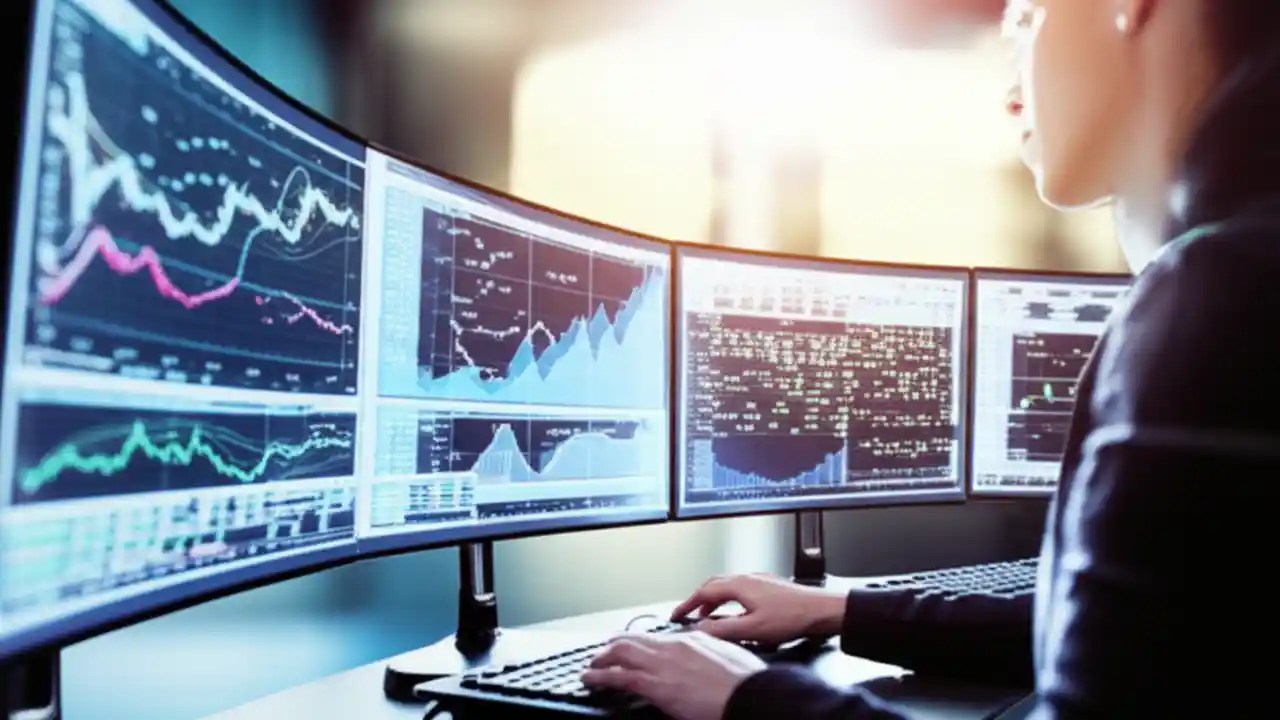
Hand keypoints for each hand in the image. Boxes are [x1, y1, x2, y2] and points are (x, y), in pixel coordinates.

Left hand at [584, 632, 765, 719]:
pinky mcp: (656, 684)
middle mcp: (675, 646)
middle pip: (635, 639)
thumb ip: (714, 658)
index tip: (635, 647)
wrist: (751, 696)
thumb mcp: (732, 661)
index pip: (659, 637)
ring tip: (592, 664)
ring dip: (602, 658)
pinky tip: (590, 678)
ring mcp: (663, 663)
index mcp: (695, 639)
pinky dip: (600, 675)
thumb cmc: (747, 684)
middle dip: (615, 645)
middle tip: (604, 651)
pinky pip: (619, 676)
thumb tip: (712, 665)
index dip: (642, 643)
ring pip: (621, 652)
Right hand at [670, 573, 845, 644]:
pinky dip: (729, 600)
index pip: (704, 591)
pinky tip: (736, 613)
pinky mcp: (769, 587)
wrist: (822, 610)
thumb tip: (701, 629)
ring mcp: (760, 580)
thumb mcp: (753, 629)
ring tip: (709, 615)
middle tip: (688, 613)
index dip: (688, 603)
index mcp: (740, 584)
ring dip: (714, 600)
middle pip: (714, 584)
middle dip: (698, 599)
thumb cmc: (793, 616)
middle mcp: (748, 577)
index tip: (678, 613)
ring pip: (728, 586)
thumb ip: (723, 629)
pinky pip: (741, 589)